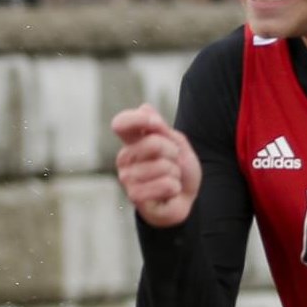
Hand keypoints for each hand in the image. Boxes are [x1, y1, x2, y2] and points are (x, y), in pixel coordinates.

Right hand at [112, 103, 200, 227]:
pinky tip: (169, 192)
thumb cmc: (178, 170)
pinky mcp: (134, 196)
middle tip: (173, 163)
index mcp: (132, 142)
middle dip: (173, 152)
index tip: (156, 123)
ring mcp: (127, 178)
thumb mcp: (177, 144)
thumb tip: (144, 107)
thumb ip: (162, 128)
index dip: (139, 119)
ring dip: (175, 173)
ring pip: (162, 166)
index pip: (121, 123)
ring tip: (170, 179)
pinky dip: (174, 187)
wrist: (184, 199)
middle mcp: (125, 158)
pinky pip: (164, 184)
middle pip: (153, 143)